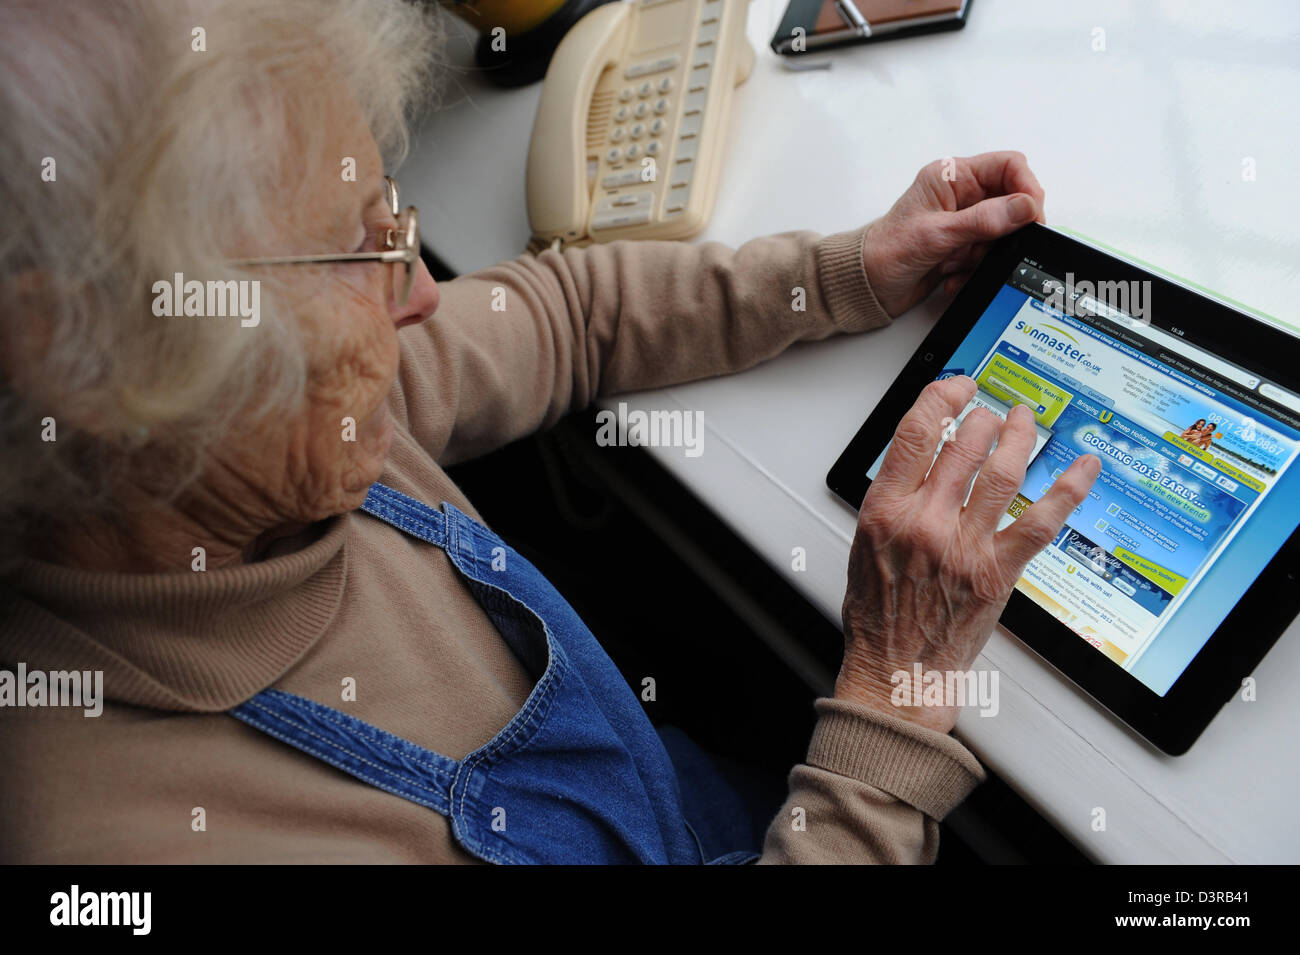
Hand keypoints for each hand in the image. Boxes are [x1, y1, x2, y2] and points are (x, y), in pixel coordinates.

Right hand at [835, 375, 1100, 733]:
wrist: (897, 670)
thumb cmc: (879, 616)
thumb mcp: (864, 545)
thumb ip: (892, 501)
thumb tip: (921, 460)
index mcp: (885, 512)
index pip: (913, 434)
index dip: (940, 399)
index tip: (955, 387)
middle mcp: (925, 523)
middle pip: (963, 446)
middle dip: (982, 418)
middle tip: (990, 412)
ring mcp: (965, 546)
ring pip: (1002, 472)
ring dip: (1018, 437)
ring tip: (1023, 421)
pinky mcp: (998, 571)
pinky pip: (1041, 522)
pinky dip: (1068, 490)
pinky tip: (1084, 468)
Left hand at [861, 151, 1046, 315]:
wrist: (866, 286)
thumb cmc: (885, 253)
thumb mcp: (937, 235)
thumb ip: (984, 220)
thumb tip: (1025, 206)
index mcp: (952, 177)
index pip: (1008, 166)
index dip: (1027, 188)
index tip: (1032, 215)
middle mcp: (960, 195)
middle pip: (1011, 202)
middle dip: (1005, 231)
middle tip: (993, 247)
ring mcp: (962, 221)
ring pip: (1001, 233)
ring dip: (984, 254)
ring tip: (957, 262)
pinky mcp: (961, 245)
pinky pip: (987, 254)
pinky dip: (974, 268)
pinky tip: (952, 273)